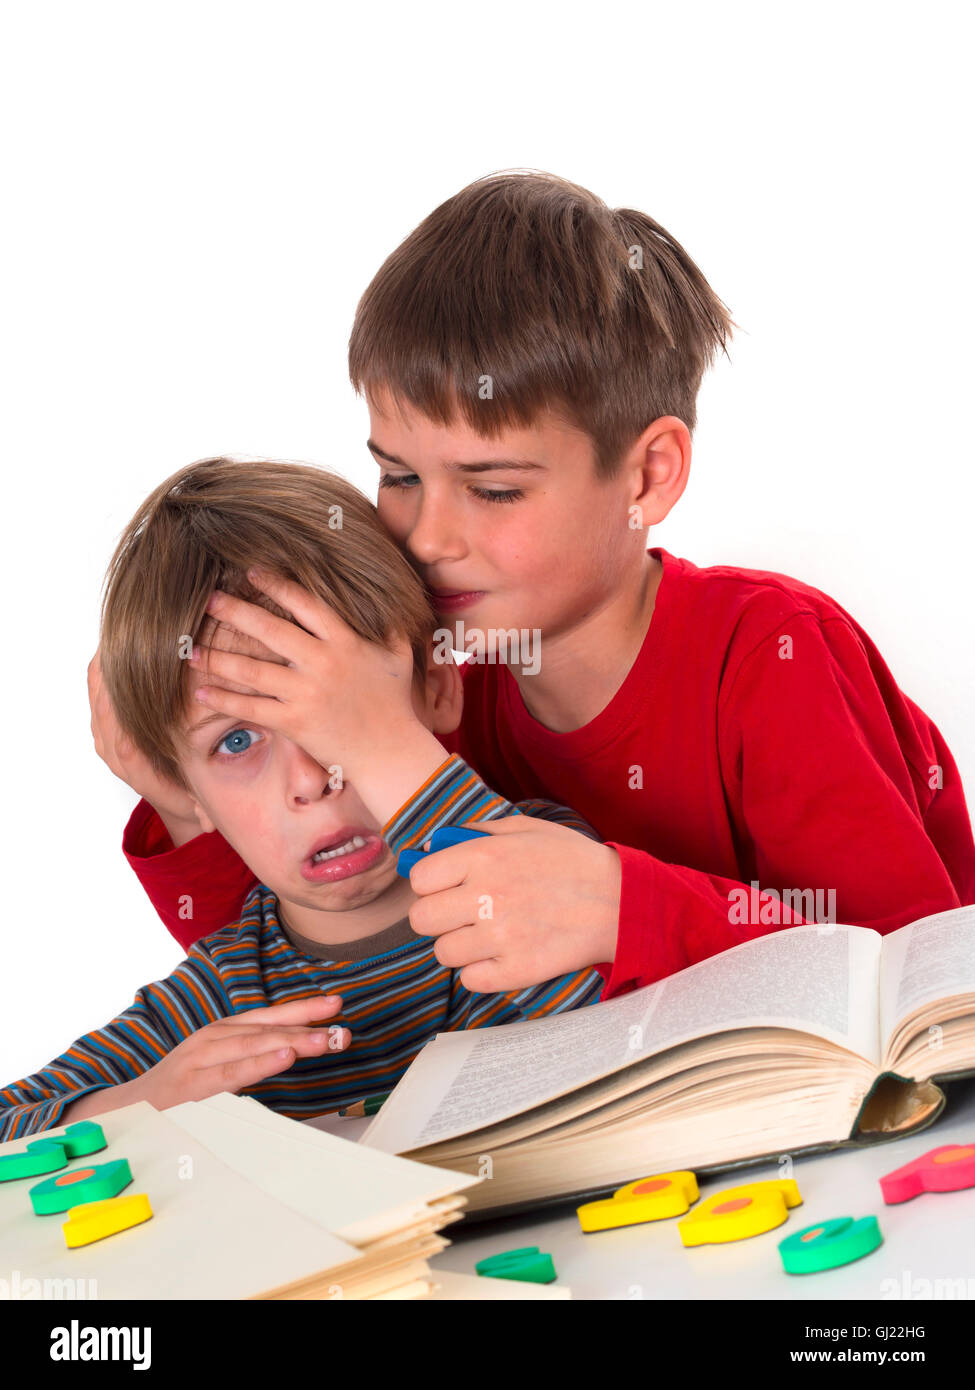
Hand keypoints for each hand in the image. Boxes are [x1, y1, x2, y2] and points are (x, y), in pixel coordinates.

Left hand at [88, 646, 198, 830]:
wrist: (176, 808)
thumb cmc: (190, 795)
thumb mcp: (200, 795)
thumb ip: (205, 793)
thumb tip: (218, 798)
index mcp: (131, 759)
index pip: (118, 713)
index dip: (122, 681)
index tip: (136, 650)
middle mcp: (111, 748)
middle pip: (100, 694)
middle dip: (112, 660)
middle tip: (129, 628)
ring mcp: (104, 740)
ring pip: (96, 691)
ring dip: (107, 662)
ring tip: (124, 630)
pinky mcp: (104, 732)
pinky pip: (97, 695)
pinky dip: (104, 672)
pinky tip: (119, 649)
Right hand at [126, 994, 349, 1110]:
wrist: (127, 1108)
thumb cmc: (181, 1086)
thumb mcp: (218, 1062)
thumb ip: (253, 1055)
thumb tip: (298, 1048)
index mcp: (223, 1031)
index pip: (269, 1016)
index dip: (304, 1009)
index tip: (337, 1003)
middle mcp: (213, 1038)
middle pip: (267, 1029)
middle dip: (308, 1027)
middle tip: (341, 1031)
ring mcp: (200, 1059)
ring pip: (252, 1046)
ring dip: (291, 1042)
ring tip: (321, 1040)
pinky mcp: (191, 1086)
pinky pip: (231, 1074)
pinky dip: (259, 1064)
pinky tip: (283, 1059)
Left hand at [188, 570, 448, 822]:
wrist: (390, 752)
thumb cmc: (396, 703)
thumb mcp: (400, 655)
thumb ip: (391, 624)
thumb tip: (388, 596)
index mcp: (345, 642)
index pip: (305, 604)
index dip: (276, 585)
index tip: (251, 572)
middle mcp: (322, 663)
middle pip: (270, 630)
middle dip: (236, 612)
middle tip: (210, 599)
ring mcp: (306, 694)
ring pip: (253, 670)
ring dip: (219, 658)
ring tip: (192, 648)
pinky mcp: (295, 722)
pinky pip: (252, 708)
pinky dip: (225, 699)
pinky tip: (201, 691)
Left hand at [407, 817, 621, 991]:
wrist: (620, 901)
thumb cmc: (572, 861)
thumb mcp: (525, 828)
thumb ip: (474, 833)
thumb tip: (430, 846)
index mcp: (484, 856)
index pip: (420, 879)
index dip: (430, 884)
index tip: (446, 887)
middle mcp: (486, 896)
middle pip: (422, 919)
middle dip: (436, 917)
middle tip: (461, 914)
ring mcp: (501, 937)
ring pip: (443, 952)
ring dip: (459, 946)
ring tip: (486, 935)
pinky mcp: (517, 970)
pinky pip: (470, 980)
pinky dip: (481, 971)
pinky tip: (500, 955)